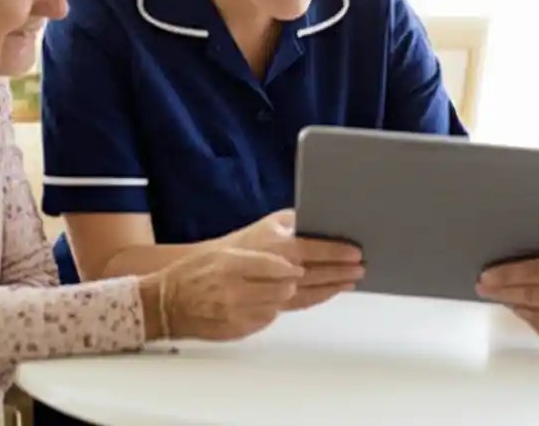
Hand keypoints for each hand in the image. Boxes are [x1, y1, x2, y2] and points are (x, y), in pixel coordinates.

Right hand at [150, 247, 303, 340]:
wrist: (165, 305)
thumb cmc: (191, 275)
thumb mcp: (218, 252)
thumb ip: (252, 254)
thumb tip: (285, 251)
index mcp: (228, 266)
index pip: (272, 265)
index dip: (289, 268)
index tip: (296, 268)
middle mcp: (232, 291)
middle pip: (280, 289)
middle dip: (289, 284)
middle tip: (289, 280)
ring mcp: (234, 314)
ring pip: (275, 307)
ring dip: (278, 299)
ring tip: (270, 291)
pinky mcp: (235, 330)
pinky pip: (264, 321)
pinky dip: (265, 312)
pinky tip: (255, 305)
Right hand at [227, 209, 365, 310]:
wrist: (180, 291)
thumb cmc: (218, 260)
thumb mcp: (251, 232)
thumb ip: (285, 224)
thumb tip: (315, 215)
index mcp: (256, 251)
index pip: (305, 250)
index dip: (333, 253)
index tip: (354, 253)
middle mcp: (254, 278)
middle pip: (308, 277)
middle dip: (338, 274)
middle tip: (358, 269)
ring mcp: (251, 304)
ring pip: (299, 299)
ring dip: (325, 291)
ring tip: (346, 283)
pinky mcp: (248, 323)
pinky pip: (283, 314)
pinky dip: (302, 303)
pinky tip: (320, 295)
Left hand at [476, 255, 538, 359]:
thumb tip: (527, 268)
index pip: (532, 273)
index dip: (505, 275)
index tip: (487, 276)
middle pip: (527, 296)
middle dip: (501, 292)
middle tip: (484, 288)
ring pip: (534, 318)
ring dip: (517, 309)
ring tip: (505, 299)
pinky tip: (532, 316)